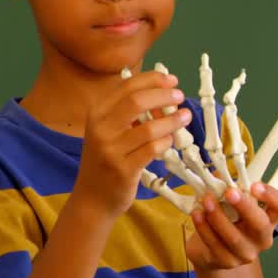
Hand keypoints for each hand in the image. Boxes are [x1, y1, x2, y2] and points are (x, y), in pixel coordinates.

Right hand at [73, 71, 191, 216]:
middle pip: (137, 101)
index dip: (153, 80)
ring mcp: (110, 149)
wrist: (92, 198)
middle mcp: (100, 128)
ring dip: (172, 120)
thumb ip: (132, 113)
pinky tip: (170, 141)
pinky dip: (166, 142)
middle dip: (163, 95)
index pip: (126, 86)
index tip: (172, 80)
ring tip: (185, 117)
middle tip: (180, 96)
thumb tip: (165, 95)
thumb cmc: (107, 160)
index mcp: (97, 113)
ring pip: (149, 127)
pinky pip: (152, 149)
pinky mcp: (123, 169)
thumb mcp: (111, 132)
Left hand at [187, 183, 277, 270]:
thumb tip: (218, 174)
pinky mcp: (227, 262)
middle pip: (261, 225)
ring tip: (206, 200)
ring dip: (218, 217)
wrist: (211, 250)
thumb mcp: (232, 202)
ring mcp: (246, 253)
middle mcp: (262, 237)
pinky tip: (197, 214)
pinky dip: (204, 228)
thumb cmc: (226, 219)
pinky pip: (215, 245)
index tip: (255, 185)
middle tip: (229, 192)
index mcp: (270, 218)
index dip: (272, 196)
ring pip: (234, 238)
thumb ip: (229, 186)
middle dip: (245, 207)